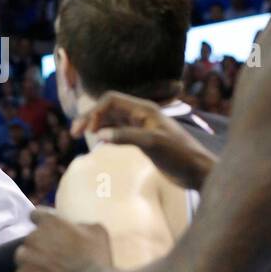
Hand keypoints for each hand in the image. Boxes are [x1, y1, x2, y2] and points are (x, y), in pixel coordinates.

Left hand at [15, 209, 111, 271]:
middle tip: (55, 259)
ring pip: (23, 256)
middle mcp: (34, 235)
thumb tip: (74, 226)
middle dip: (40, 247)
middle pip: (31, 239)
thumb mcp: (96, 231)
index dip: (41, 223)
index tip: (48, 232)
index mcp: (50, 221)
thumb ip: (80, 225)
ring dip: (32, 263)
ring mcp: (27, 256)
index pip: (35, 215)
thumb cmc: (97, 257)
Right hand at [71, 91, 214, 191]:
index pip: (110, 100)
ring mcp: (141, 127)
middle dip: (90, 117)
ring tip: (81, 137)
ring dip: (96, 125)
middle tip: (73, 133)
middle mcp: (141, 114)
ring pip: (112, 119)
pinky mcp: (143, 140)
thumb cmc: (179, 155)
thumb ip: (126, 137)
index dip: (95, 112)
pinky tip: (99, 144)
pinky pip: (118, 131)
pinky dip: (106, 135)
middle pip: (108, 108)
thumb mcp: (153, 144)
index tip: (86, 131)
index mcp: (144, 109)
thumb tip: (100, 135)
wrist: (197, 171)